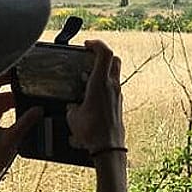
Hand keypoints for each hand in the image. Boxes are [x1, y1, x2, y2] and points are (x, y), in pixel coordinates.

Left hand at [0, 71, 41, 191]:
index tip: (13, 71)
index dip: (0, 79)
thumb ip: (25, 123)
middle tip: (18, 77)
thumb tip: (38, 109)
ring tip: (22, 93)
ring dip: (7, 96)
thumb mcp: (11, 140)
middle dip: (3, 84)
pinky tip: (18, 105)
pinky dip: (7, 105)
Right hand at [66, 40, 125, 155]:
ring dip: (103, 71)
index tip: (86, 44)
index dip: (96, 44)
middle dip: (102, 54)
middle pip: (114, 59)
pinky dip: (104, 86)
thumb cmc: (92, 132)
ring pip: (114, 73)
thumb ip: (72, 107)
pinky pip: (112, 88)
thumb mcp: (73, 117)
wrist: (108, 148)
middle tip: (89, 57)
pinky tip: (91, 96)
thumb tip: (73, 106)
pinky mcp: (118, 104)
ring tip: (87, 79)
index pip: (104, 52)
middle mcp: (112, 86)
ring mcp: (118, 94)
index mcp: (101, 83)